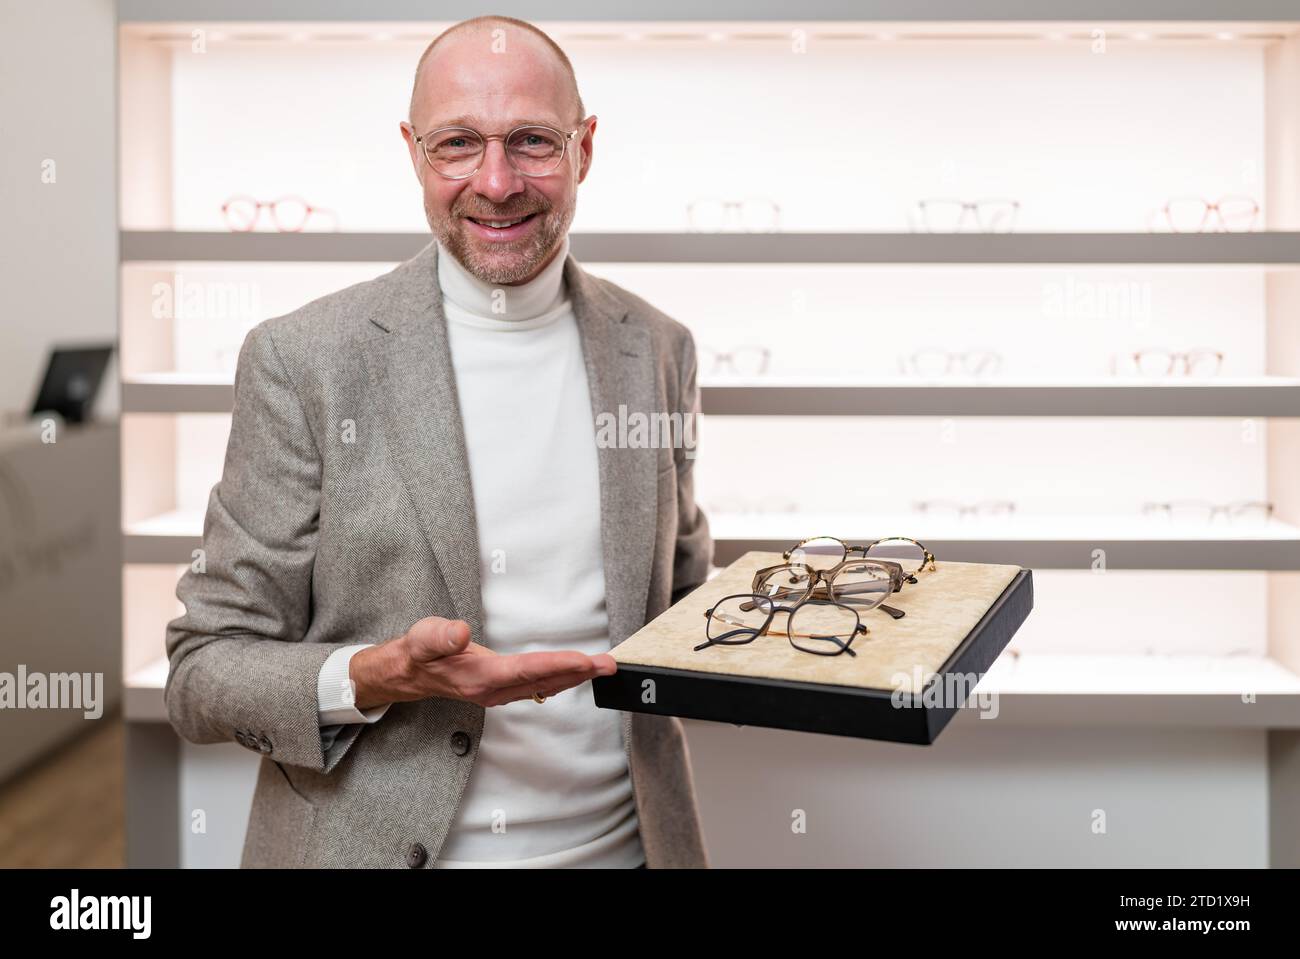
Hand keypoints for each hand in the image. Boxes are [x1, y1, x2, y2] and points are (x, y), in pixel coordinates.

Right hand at [349, 615, 617, 709]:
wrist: (407, 673)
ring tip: (603, 668)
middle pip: (544, 680)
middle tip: (611, 665)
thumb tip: (460, 632)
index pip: (527, 670)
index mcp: (479, 677)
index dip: (558, 665)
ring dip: (574, 677)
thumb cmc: (418, 652)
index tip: (586, 660)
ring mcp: (498, 693)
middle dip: (579, 673)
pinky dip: (559, 679)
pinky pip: (537, 686)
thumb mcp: (423, 638)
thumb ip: (440, 636)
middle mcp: (493, 690)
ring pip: (544, 686)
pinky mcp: (500, 690)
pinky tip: (575, 674)